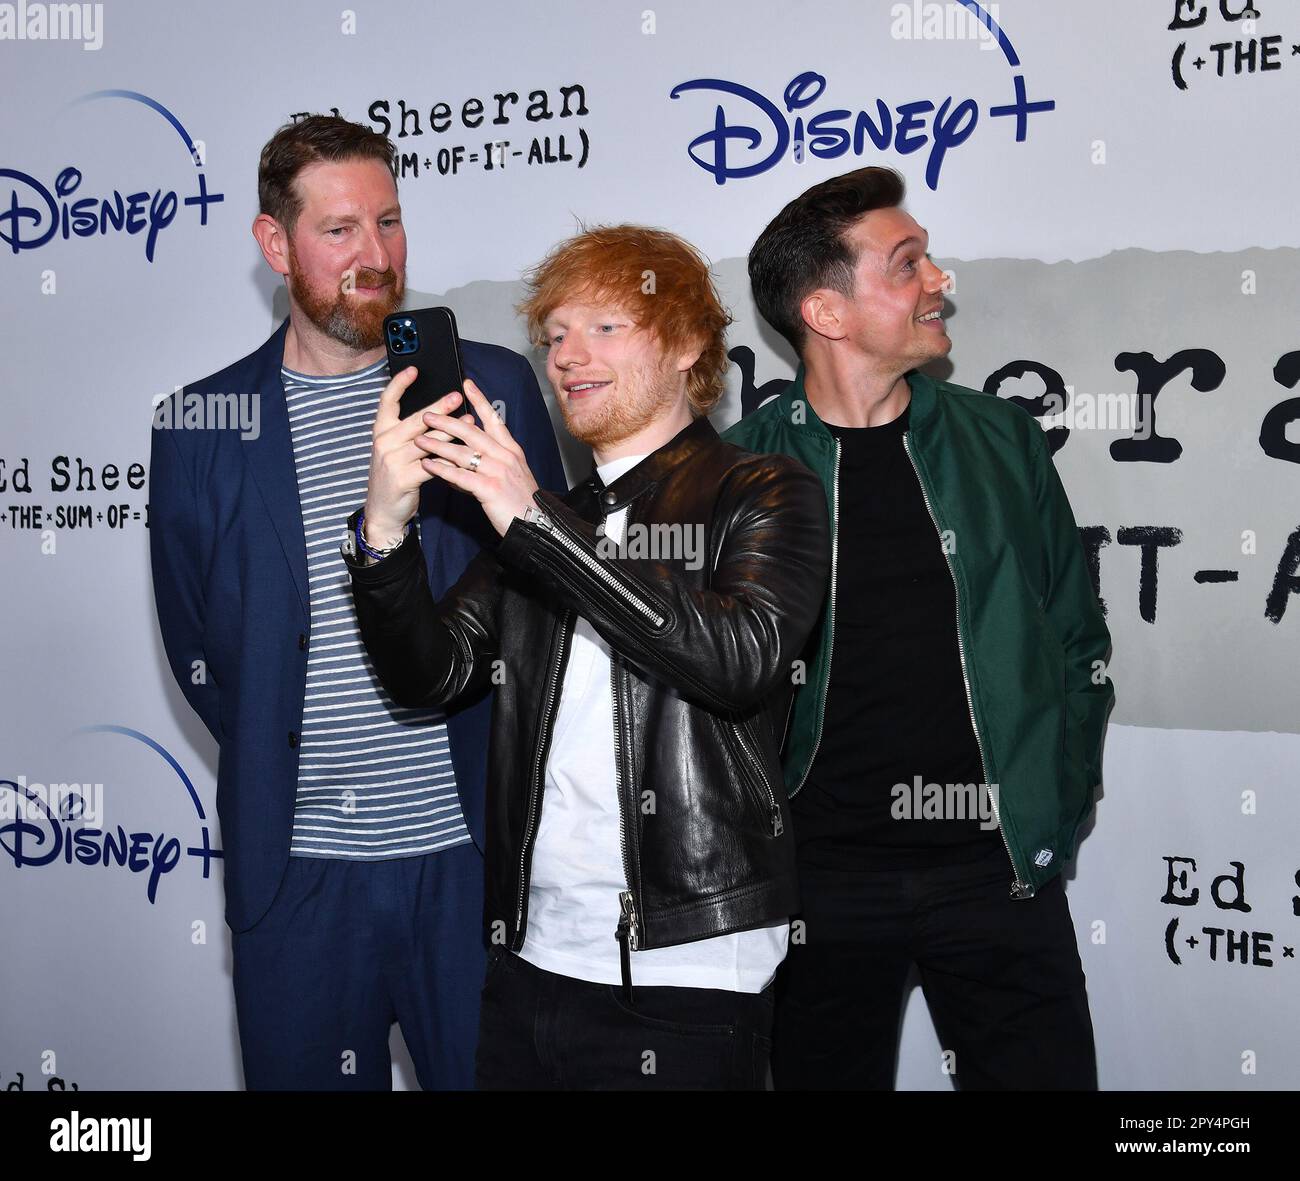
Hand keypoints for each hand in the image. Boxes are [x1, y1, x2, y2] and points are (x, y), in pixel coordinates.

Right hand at [362, 366, 462, 543]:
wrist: (383, 511)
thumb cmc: (395, 477)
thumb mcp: (397, 451)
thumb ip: (412, 434)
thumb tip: (439, 413)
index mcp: (381, 431)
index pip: (387, 401)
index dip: (399, 384)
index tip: (414, 370)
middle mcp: (384, 442)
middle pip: (415, 419)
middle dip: (439, 407)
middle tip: (457, 397)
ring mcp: (392, 460)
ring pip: (427, 442)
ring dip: (450, 431)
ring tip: (469, 422)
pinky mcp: (403, 478)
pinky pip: (432, 465)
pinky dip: (449, 459)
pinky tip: (464, 454)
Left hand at [415, 378, 539, 536]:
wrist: (536, 525)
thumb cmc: (521, 503)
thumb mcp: (510, 477)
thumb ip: (487, 465)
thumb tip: (460, 462)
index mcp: (512, 450)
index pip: (494, 419)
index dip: (480, 400)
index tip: (466, 385)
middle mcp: (505, 456)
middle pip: (472, 432)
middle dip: (447, 422)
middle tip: (427, 414)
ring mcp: (498, 471)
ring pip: (463, 453)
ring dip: (438, 445)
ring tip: (419, 440)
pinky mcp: (490, 489)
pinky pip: (461, 476)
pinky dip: (442, 470)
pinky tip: (428, 465)